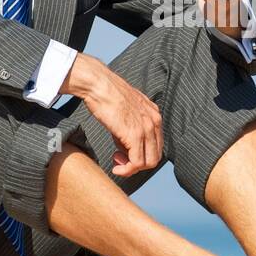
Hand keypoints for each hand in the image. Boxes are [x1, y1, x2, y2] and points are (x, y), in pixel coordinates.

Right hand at [62, 53, 162, 176]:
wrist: (99, 85)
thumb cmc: (107, 95)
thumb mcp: (126, 111)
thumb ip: (131, 128)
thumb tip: (125, 148)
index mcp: (154, 115)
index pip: (156, 145)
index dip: (141, 155)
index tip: (124, 155)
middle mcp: (154, 122)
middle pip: (155, 156)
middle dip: (137, 164)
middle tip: (119, 161)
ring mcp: (146, 129)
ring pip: (149, 163)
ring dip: (132, 169)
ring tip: (117, 164)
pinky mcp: (135, 135)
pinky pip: (137, 163)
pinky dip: (127, 170)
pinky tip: (116, 167)